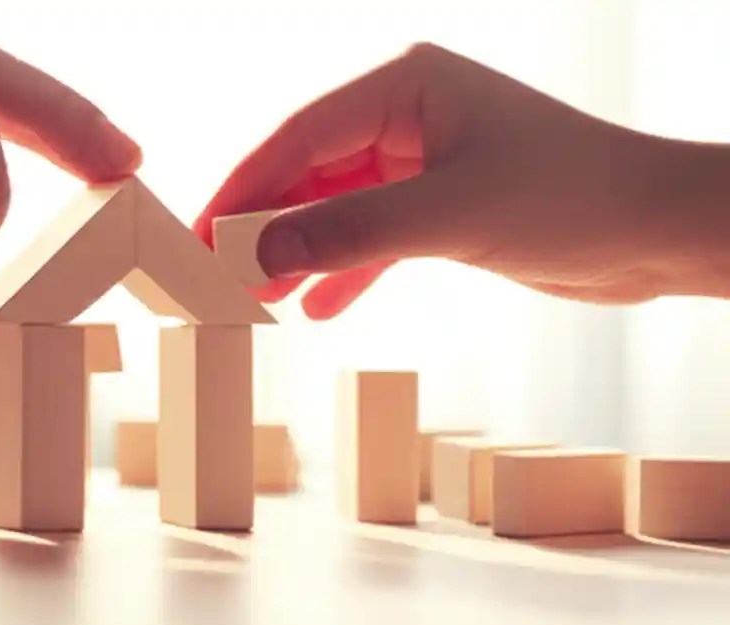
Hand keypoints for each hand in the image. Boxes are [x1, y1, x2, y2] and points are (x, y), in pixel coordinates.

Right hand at [195, 43, 729, 318]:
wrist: (657, 231)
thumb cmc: (573, 197)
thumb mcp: (450, 216)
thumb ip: (350, 232)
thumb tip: (260, 252)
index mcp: (403, 86)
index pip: (298, 135)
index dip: (243, 188)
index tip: (198, 236)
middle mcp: (404, 115)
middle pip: (306, 170)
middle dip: (263, 225)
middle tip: (217, 275)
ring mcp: (418, 159)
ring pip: (332, 206)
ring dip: (298, 251)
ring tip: (256, 297)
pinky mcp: (436, 204)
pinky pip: (369, 236)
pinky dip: (343, 270)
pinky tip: (316, 307)